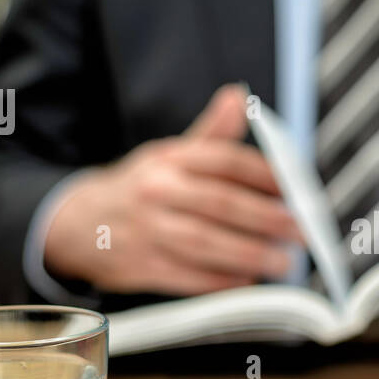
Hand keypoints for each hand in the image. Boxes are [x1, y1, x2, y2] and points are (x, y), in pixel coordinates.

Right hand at [43, 84, 301, 294]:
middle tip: (301, 231)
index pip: (224, 161)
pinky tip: (249, 279)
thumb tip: (238, 97)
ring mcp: (147, 231)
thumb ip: (211, 133)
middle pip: (220, 204)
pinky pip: (188, 278)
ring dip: (250, 254)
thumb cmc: (142, 188)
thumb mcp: (169, 154)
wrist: (77, 224)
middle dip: (266, 219)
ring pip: (205, 243)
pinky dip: (222, 281)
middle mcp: (157, 192)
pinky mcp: (141, 267)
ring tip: (283, 261)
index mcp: (169, 160)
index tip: (295, 190)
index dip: (264, 175)